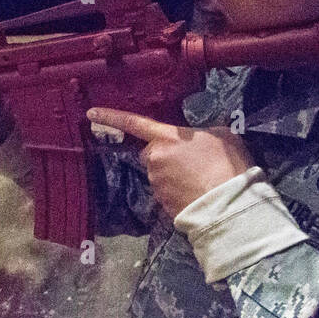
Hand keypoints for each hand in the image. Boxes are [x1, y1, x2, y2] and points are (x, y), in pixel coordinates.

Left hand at [86, 107, 255, 217]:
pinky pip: (166, 192)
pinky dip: (176, 191)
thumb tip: (198, 138)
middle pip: (151, 153)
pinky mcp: (161, 203)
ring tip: (198, 178)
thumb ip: (202, 132)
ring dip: (172, 174)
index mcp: (166, 138)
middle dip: (164, 155)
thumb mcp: (221, 134)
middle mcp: (154, 159)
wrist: (227, 204)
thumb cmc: (226, 164)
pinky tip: (195, 192)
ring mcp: (156, 183)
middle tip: (189, 160)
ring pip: (158, 173)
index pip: (133, 123)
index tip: (91, 113)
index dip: (111, 116)